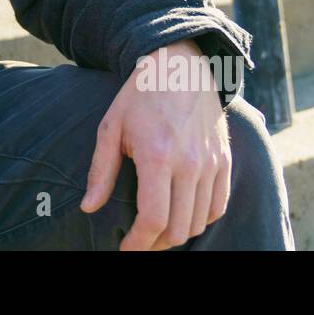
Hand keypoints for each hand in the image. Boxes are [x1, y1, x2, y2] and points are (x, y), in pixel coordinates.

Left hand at [79, 38, 231, 250]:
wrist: (179, 65)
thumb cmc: (140, 95)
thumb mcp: (111, 127)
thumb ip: (101, 171)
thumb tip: (88, 208)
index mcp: (158, 157)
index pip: (153, 220)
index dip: (138, 244)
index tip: (126, 250)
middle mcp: (190, 164)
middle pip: (179, 229)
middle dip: (155, 244)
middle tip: (139, 242)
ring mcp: (211, 163)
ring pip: (200, 222)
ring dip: (178, 235)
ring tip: (157, 231)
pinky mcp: (225, 160)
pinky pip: (218, 205)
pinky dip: (202, 219)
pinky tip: (183, 216)